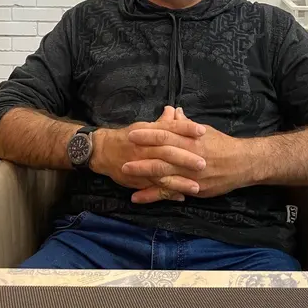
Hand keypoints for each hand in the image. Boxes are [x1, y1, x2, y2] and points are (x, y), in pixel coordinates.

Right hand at [92, 106, 206, 200]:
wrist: (103, 151)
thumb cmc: (127, 137)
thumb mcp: (143, 125)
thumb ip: (161, 122)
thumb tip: (174, 110)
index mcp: (148, 132)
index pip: (170, 128)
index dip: (186, 129)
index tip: (202, 131)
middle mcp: (145, 148)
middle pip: (167, 152)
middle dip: (186, 158)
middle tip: (204, 163)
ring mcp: (142, 165)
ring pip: (162, 173)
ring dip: (180, 181)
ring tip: (197, 186)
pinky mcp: (138, 180)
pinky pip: (154, 188)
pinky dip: (167, 193)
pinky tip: (181, 197)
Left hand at [123, 108, 246, 203]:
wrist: (243, 164)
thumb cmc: (222, 144)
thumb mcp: (204, 130)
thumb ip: (185, 124)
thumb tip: (172, 111)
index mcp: (191, 140)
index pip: (166, 134)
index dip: (148, 134)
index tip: (132, 133)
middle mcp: (189, 157)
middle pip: (161, 155)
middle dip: (141, 155)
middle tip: (122, 155)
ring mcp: (190, 175)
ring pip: (163, 175)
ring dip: (143, 175)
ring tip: (125, 173)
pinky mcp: (193, 189)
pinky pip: (170, 192)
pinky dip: (152, 195)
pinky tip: (137, 197)